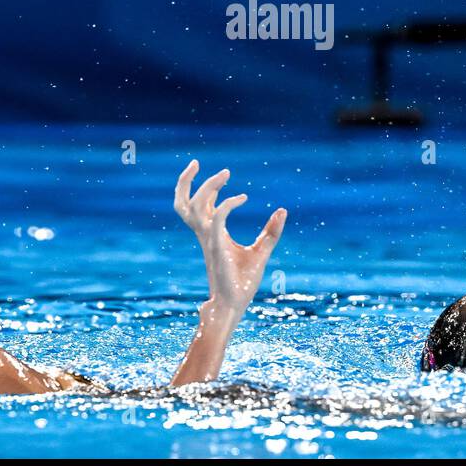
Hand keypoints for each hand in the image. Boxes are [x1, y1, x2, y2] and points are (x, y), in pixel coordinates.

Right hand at [173, 159, 286, 314]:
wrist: (233, 303)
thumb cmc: (242, 282)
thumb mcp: (261, 251)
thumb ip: (271, 232)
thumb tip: (283, 210)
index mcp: (211, 233)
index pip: (198, 205)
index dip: (205, 187)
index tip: (224, 175)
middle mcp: (205, 233)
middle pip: (183, 203)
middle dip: (184, 181)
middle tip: (196, 162)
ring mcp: (208, 239)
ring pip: (194, 206)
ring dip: (208, 186)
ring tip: (225, 174)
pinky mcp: (216, 246)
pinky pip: (217, 217)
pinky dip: (228, 204)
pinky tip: (243, 198)